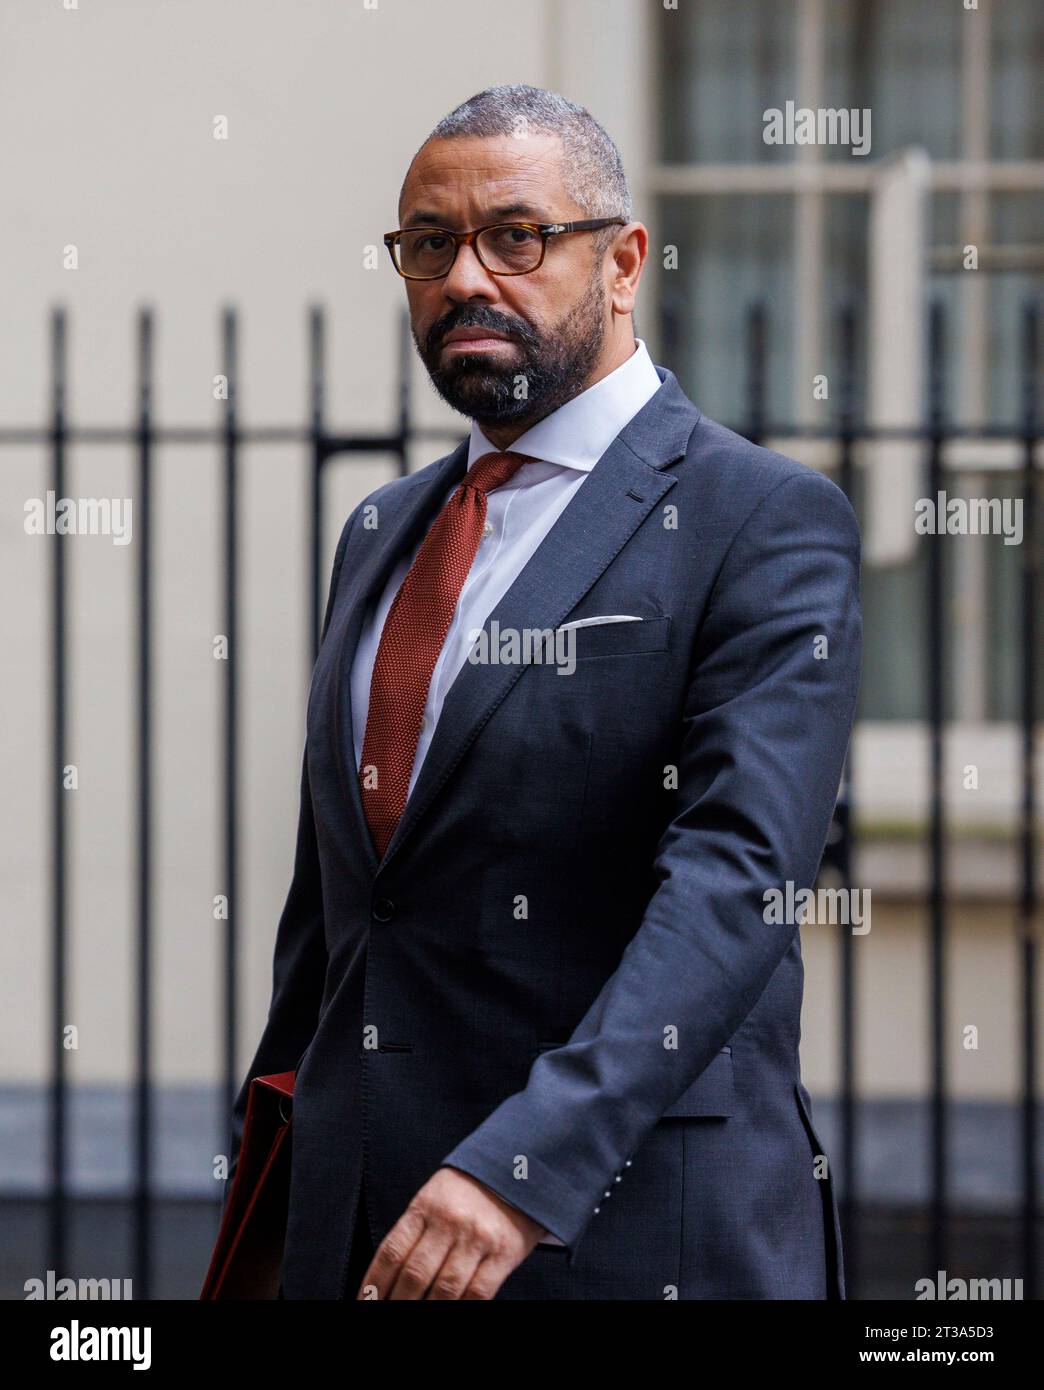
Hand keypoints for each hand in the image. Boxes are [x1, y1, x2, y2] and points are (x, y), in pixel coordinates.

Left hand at [354, 1167, 547, 1299]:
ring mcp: (477, 1239)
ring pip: (444, 1290)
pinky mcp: (503, 1254)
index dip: (374, 1284)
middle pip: (414, 1275)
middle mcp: (450, 1222)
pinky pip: (477, 1293)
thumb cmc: (469, 1189)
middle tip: (388, 1315)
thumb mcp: (434, 1197)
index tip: (365, 1302)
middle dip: (397, 1303)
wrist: (519, 1168)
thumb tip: (389, 1277)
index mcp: (426, 1206)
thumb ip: (415, 1231)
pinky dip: (460, 1310)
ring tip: (414, 1318)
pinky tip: (449, 1313)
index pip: (392, 1251)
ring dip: (425, 1311)